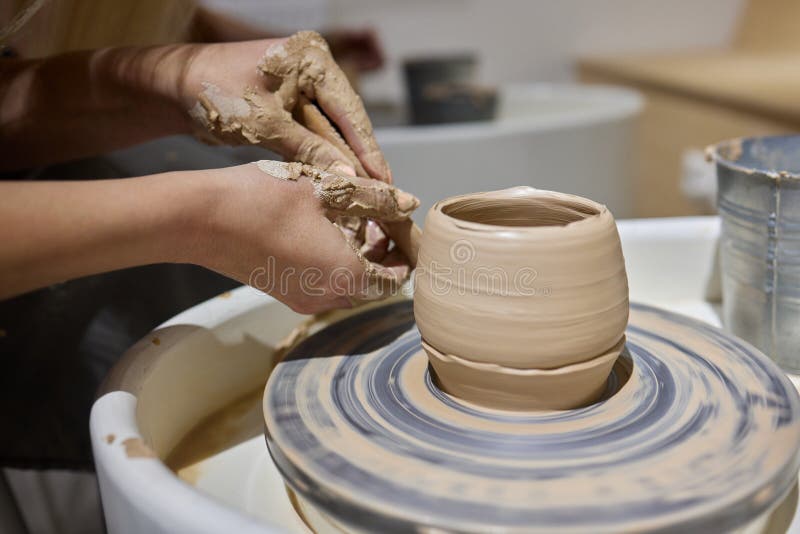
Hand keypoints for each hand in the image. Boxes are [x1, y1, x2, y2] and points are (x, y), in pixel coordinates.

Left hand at [181, 32, 390, 181]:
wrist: (170, 87)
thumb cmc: (212, 91)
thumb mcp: (264, 124)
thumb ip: (308, 149)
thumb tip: (347, 178)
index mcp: (312, 58)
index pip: (349, 108)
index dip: (368, 148)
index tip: (385, 180)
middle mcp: (312, 68)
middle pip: (345, 120)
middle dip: (360, 157)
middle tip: (382, 192)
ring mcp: (301, 85)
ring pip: (331, 129)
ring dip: (344, 161)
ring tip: (366, 194)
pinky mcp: (289, 103)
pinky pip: (314, 133)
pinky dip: (323, 156)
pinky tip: (339, 181)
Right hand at [194, 161, 416, 313]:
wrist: (200, 219)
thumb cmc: (262, 199)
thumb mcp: (326, 189)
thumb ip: (373, 198)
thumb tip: (407, 202)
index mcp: (345, 275)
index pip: (396, 277)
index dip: (406, 251)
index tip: (403, 226)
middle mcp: (327, 296)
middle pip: (373, 283)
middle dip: (382, 253)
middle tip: (378, 217)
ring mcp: (302, 299)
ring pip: (348, 284)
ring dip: (358, 257)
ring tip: (350, 218)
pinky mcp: (282, 292)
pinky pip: (322, 284)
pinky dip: (333, 262)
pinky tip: (321, 227)